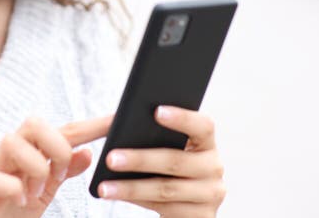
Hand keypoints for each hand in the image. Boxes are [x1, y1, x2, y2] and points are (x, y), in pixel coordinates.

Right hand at [0, 114, 112, 217]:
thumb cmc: (14, 206)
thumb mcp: (47, 190)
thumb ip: (65, 171)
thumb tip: (88, 153)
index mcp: (34, 150)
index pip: (65, 131)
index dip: (92, 126)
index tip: (116, 121)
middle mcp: (14, 151)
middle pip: (34, 123)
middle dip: (56, 147)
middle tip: (59, 176)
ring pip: (12, 141)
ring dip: (33, 169)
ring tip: (35, 193)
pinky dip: (13, 190)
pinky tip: (19, 202)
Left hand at [97, 106, 225, 217]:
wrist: (185, 205)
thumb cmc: (169, 167)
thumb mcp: (170, 149)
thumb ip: (157, 136)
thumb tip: (123, 125)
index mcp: (207, 143)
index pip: (203, 126)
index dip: (182, 118)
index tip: (156, 111)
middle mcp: (214, 167)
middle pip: (175, 161)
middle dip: (140, 160)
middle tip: (111, 158)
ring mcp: (211, 194)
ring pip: (166, 189)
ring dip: (131, 188)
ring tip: (105, 186)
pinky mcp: (202, 217)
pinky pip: (165, 208)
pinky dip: (138, 202)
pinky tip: (118, 196)